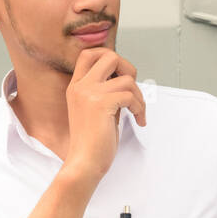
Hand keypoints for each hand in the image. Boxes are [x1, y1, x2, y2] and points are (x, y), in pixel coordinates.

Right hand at [63, 48, 146, 181]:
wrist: (84, 163)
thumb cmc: (92, 143)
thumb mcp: (96, 111)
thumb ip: (106, 93)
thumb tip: (128, 80)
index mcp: (76, 86)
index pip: (90, 54)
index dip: (110, 57)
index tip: (121, 75)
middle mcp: (80, 86)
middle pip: (109, 56)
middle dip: (128, 69)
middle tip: (132, 90)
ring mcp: (89, 93)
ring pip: (127, 79)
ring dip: (139, 96)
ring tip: (137, 113)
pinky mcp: (100, 103)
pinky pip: (130, 96)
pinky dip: (140, 108)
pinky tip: (138, 120)